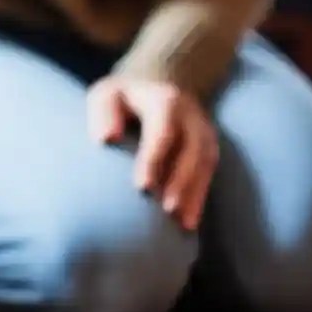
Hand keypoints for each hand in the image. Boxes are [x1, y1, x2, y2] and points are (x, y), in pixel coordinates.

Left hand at [87, 77, 217, 230]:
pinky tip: (188, 223)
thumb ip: (104, 113)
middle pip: (193, 149)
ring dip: (194, 193)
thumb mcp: (106, 96)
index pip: (162, 131)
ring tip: (181, 222)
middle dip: (181, 180)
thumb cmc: (120, 101)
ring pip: (205, 163)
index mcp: (165, 101)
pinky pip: (208, 174)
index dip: (154, 159)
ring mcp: (203, 131)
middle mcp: (190, 115)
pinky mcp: (207, 147)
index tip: (142, 187)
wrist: (151, 88)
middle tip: (166, 209)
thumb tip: (106, 138)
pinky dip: (198, 198)